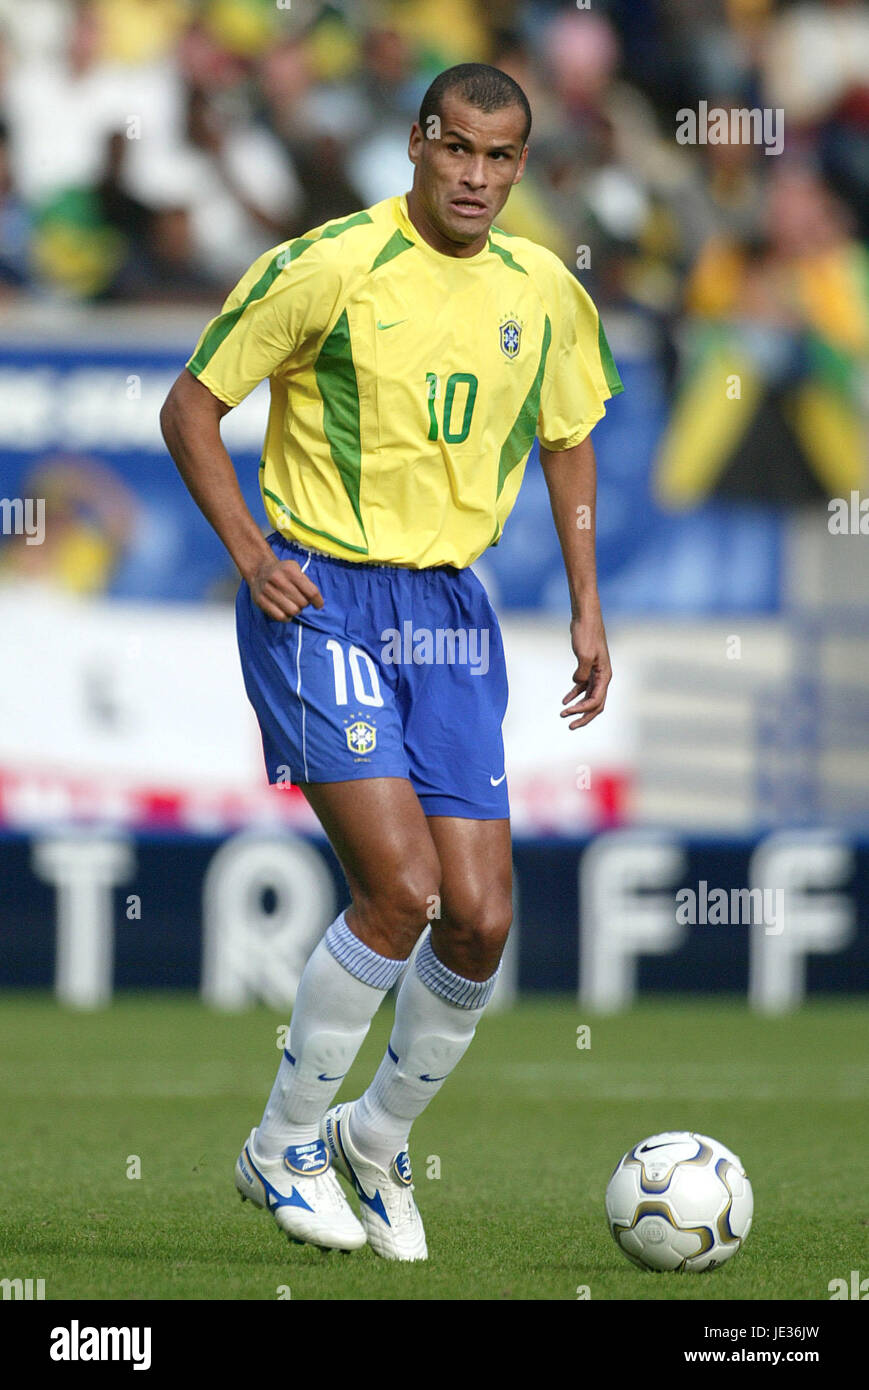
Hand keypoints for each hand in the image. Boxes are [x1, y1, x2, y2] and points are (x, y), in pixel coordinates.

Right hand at [249, 555, 323, 619]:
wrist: (259, 569)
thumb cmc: (282, 571)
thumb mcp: (295, 568)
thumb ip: (306, 582)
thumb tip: (315, 600)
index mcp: (290, 570)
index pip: (311, 591)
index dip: (318, 601)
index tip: (318, 605)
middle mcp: (277, 579)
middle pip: (302, 603)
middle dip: (304, 604)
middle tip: (300, 601)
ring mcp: (267, 590)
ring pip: (292, 611)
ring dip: (296, 611)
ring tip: (293, 605)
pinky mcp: (260, 600)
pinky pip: (280, 617)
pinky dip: (286, 617)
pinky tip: (286, 612)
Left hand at [561, 610, 611, 728]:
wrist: (585, 618)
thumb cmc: (587, 634)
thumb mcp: (584, 654)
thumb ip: (582, 673)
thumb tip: (577, 684)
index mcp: (605, 676)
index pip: (595, 701)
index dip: (582, 710)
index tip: (567, 712)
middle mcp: (603, 677)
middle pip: (595, 704)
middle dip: (583, 717)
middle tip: (570, 726)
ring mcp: (596, 673)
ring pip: (589, 697)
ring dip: (577, 707)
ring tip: (564, 715)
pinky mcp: (587, 667)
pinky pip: (582, 686)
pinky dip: (574, 694)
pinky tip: (564, 700)